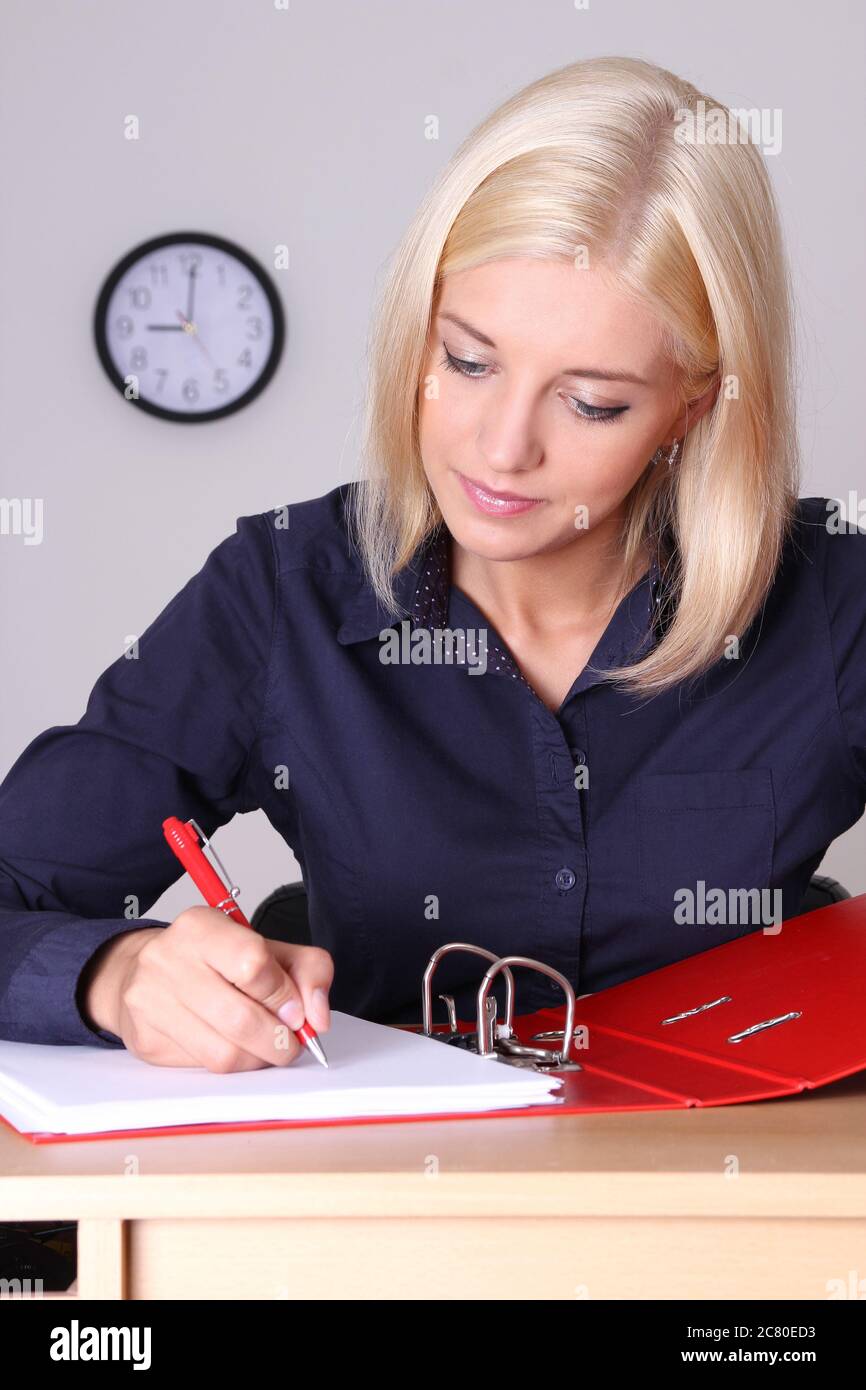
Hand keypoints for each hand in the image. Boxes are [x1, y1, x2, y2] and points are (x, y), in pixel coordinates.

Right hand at [81, 906, 332, 1071]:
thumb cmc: (215, 960)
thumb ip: (308, 971)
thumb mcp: (268, 947)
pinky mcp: (146, 1040)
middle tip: (290, 1043)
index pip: (253, 964)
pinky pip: (203, 1067)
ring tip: (264, 1047)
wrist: (145, 971)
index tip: (296, 1010)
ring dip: (257, 1058)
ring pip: (223, 1054)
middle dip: (278, 1040)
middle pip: (240, 1018)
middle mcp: (167, 960)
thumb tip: (317, 1018)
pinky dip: (231, 1065)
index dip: (284, 995)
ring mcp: (150, 1002)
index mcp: (201, 927)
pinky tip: (233, 1046)